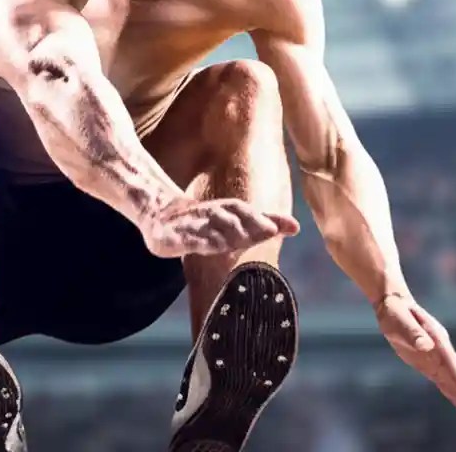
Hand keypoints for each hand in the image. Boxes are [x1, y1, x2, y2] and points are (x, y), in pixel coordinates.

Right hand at [139, 197, 299, 257]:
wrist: (159, 213)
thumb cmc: (204, 218)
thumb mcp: (234, 218)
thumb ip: (263, 222)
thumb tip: (296, 227)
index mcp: (223, 209)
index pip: (242, 211)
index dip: (259, 218)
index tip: (275, 228)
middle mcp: (207, 213)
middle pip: (228, 218)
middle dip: (247, 225)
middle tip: (267, 232)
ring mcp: (187, 224)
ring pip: (207, 228)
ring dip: (224, 233)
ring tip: (241, 240)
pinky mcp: (168, 237)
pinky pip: (181, 239)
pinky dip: (194, 241)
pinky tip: (204, 246)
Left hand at [376, 293, 455, 410]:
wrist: (394, 305)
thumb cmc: (397, 312)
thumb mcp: (401, 320)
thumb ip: (413, 333)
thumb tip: (426, 346)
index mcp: (435, 338)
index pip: (449, 361)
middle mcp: (438, 348)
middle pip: (453, 371)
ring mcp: (433, 354)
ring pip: (447, 376)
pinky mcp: (425, 360)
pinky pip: (438, 376)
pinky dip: (447, 387)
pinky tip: (454, 397)